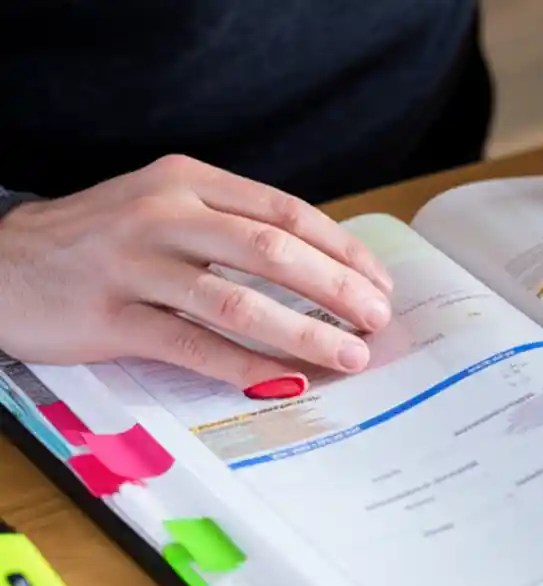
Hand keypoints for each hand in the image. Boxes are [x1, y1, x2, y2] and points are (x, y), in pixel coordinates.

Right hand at [0, 155, 394, 395]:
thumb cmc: (98, 241)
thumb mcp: (163, 210)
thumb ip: (229, 227)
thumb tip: (318, 270)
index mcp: (187, 182)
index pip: (285, 212)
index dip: (341, 249)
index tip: (379, 283)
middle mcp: (163, 214)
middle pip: (272, 251)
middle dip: (337, 288)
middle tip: (378, 320)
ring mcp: (133, 265)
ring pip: (237, 300)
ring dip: (303, 331)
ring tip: (347, 355)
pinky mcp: (108, 316)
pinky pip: (190, 344)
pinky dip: (243, 365)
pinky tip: (282, 381)